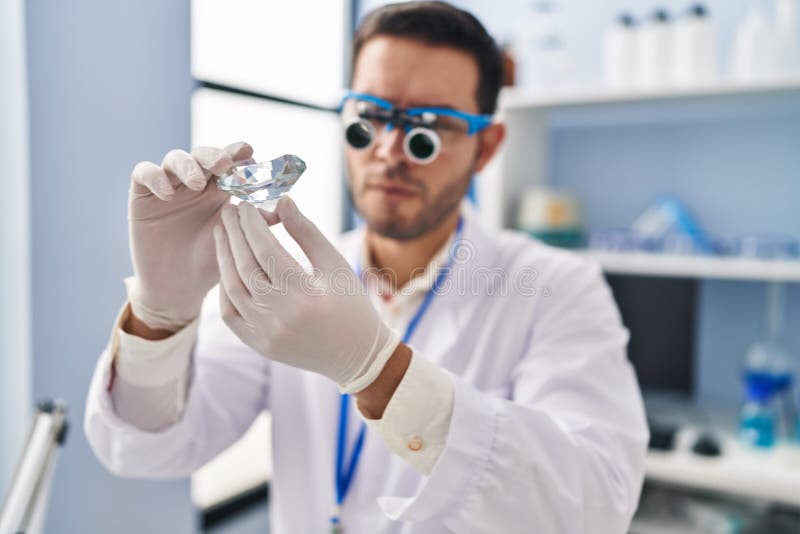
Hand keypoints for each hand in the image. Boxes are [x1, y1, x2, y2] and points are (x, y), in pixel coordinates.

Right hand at [127, 142, 253, 330]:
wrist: (180, 287)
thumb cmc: (212, 262)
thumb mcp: (239, 242)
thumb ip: (260, 222)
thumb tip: (286, 205)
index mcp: (221, 188)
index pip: (230, 160)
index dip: (238, 153)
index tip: (250, 155)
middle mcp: (195, 181)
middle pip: (204, 154)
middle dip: (215, 155)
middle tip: (225, 164)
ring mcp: (169, 186)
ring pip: (175, 159)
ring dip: (188, 165)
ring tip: (197, 183)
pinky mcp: (142, 195)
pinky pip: (144, 173)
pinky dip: (155, 177)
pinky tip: (167, 194)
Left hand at [213, 198, 399, 392]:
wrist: (357, 356)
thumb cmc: (351, 304)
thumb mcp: (336, 265)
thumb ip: (307, 232)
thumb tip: (282, 201)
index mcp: (303, 294)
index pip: (266, 250)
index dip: (252, 224)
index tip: (246, 204)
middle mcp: (280, 316)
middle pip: (245, 266)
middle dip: (234, 234)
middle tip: (228, 210)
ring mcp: (265, 334)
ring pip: (233, 289)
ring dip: (224, 258)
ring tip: (222, 233)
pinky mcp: (259, 346)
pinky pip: (230, 314)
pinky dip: (225, 288)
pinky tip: (227, 268)